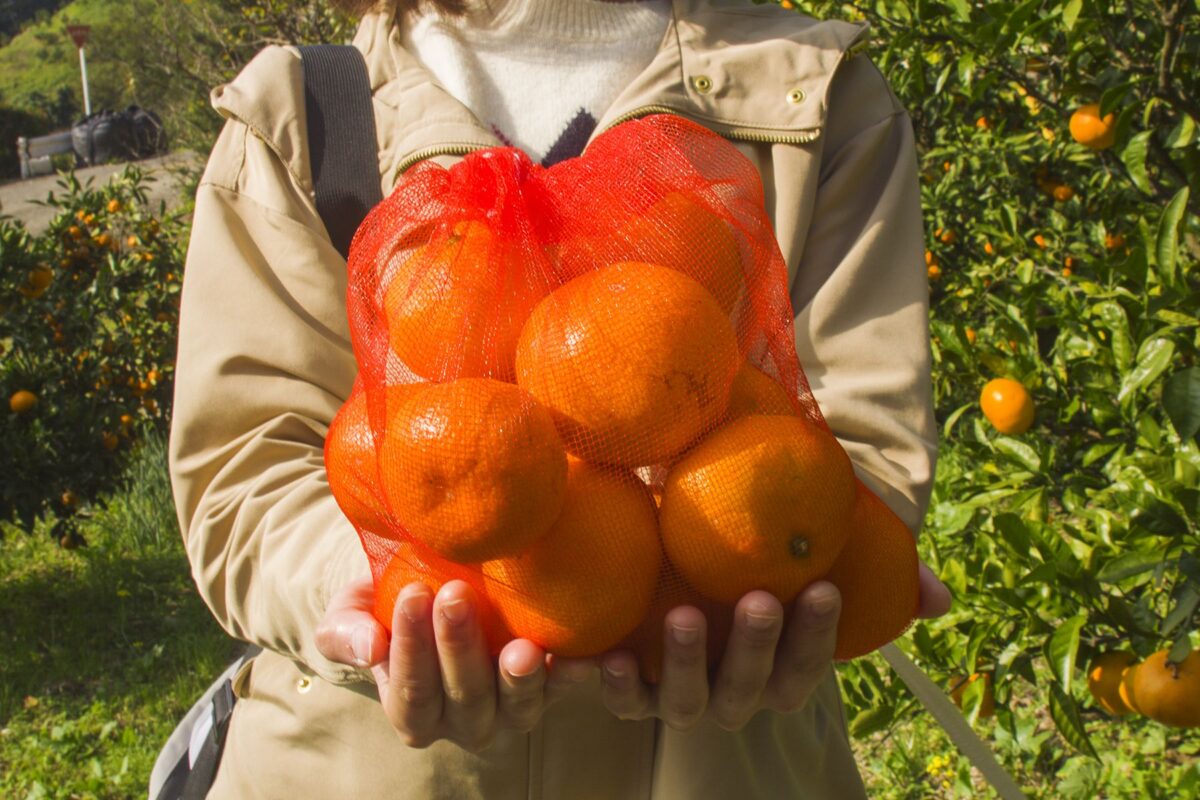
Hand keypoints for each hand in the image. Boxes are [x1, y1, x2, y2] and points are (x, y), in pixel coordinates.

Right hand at [316, 577, 594, 750]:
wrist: (433, 589)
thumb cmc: (384, 606)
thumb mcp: (350, 615)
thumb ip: (347, 631)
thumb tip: (368, 648)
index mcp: (414, 713)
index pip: (412, 692)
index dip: (410, 647)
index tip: (412, 594)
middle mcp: (465, 722)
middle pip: (465, 697)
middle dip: (459, 648)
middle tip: (456, 595)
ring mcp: (511, 707)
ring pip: (517, 706)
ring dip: (521, 679)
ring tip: (523, 648)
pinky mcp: (550, 684)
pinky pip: (565, 687)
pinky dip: (575, 673)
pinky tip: (587, 655)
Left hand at [599, 559, 951, 731]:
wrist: (685, 558)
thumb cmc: (764, 562)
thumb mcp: (819, 558)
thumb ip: (883, 577)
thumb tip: (937, 600)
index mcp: (778, 670)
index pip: (807, 668)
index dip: (817, 636)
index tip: (822, 588)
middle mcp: (733, 692)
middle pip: (749, 689)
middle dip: (756, 647)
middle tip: (758, 599)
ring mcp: (680, 692)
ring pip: (686, 702)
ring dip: (686, 664)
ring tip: (682, 616)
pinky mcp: (631, 684)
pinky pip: (620, 698)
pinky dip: (610, 685)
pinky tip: (603, 656)